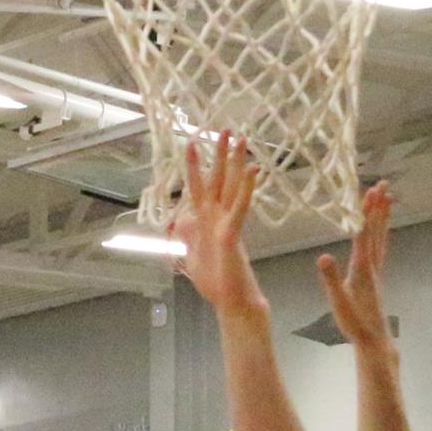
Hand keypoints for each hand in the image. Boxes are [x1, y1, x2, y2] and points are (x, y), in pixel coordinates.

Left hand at [168, 133, 264, 313]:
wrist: (232, 302)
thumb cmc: (217, 282)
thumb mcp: (191, 256)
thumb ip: (186, 237)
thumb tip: (178, 223)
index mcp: (208, 221)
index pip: (201, 187)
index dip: (196, 166)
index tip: (192, 144)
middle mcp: (219, 217)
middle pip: (220, 179)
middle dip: (221, 154)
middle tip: (225, 128)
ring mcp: (227, 223)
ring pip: (231, 187)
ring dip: (236, 163)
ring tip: (241, 139)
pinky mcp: (232, 234)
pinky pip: (240, 208)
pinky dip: (245, 189)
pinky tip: (253, 171)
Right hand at [314, 182, 394, 354]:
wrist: (374, 339)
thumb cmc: (354, 322)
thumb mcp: (338, 301)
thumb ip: (331, 279)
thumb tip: (323, 256)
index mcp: (362, 268)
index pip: (363, 234)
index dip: (365, 212)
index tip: (368, 192)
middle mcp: (372, 265)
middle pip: (376, 229)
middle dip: (377, 206)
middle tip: (382, 184)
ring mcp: (376, 269)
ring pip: (381, 235)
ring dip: (382, 214)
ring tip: (386, 195)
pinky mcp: (376, 275)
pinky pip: (380, 245)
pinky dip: (382, 230)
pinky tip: (382, 226)